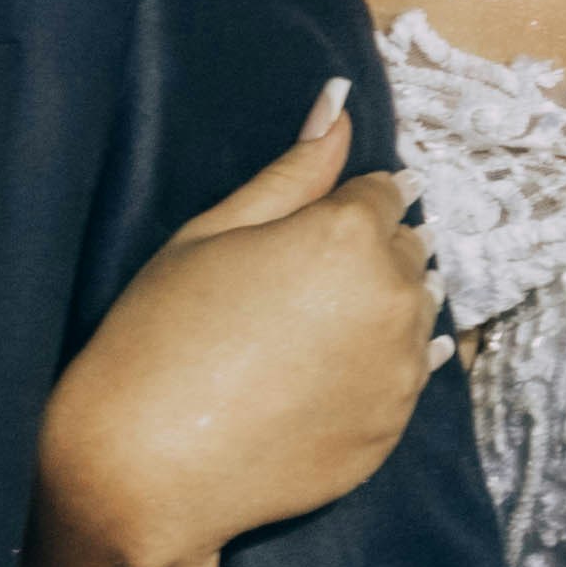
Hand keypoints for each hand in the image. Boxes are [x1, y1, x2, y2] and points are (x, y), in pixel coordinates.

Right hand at [40, 80, 445, 566]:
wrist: (149, 466)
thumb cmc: (161, 336)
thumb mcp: (213, 233)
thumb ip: (291, 170)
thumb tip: (338, 100)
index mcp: (349, 233)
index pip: (381, 192)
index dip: (341, 205)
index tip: (304, 232)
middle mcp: (394, 294)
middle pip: (408, 247)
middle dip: (369, 252)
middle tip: (300, 284)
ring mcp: (401, 366)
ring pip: (416, 309)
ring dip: (383, 305)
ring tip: (314, 328)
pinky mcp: (396, 426)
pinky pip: (413, 372)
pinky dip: (384, 361)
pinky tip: (337, 369)